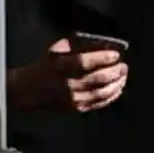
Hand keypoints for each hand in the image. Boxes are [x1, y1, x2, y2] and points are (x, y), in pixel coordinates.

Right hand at [7, 38, 128, 112]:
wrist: (28, 90)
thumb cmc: (44, 66)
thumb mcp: (57, 50)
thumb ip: (78, 45)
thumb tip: (102, 44)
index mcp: (61, 66)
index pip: (86, 62)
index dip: (103, 58)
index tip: (116, 54)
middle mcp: (68, 84)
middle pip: (98, 78)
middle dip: (115, 71)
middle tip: (124, 65)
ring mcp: (73, 99)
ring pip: (102, 92)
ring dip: (117, 83)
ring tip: (123, 76)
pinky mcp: (77, 108)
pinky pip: (99, 103)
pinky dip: (112, 96)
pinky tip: (118, 88)